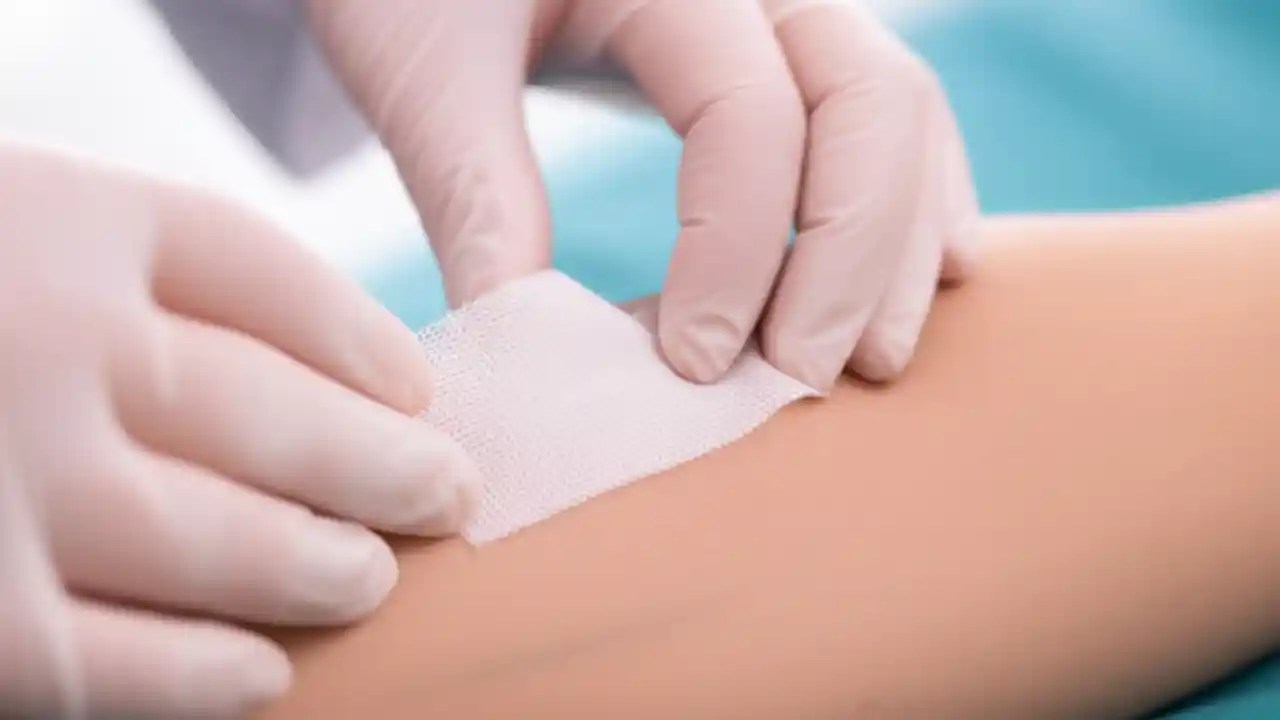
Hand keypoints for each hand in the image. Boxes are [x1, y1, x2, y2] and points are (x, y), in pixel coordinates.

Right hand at [0, 143, 478, 717]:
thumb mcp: (12, 233)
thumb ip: (126, 278)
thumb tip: (327, 378)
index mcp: (62, 219)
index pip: (270, 277)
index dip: (362, 342)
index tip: (417, 386)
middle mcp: (44, 342)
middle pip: (277, 413)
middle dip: (382, 465)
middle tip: (447, 494)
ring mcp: (2, 480)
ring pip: (223, 538)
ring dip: (322, 568)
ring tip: (377, 578)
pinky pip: (112, 664)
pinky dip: (205, 678)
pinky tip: (268, 677)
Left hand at [307, 0, 978, 390]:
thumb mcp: (429, 75)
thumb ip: (477, 197)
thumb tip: (524, 350)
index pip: (751, 115)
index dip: (736, 253)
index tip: (689, 368)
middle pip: (873, 102)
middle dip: (851, 257)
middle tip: (800, 379)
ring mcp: (794, 6)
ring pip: (904, 111)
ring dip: (899, 243)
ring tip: (872, 362)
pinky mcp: (796, 47)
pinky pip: (895, 116)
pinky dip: (912, 201)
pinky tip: (916, 277)